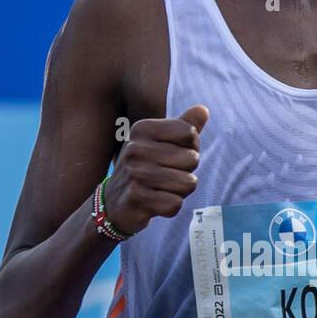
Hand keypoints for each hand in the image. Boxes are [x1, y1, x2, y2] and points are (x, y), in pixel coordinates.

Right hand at [103, 105, 208, 235]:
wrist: (113, 204)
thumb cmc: (144, 170)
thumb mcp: (159, 143)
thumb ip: (183, 126)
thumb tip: (204, 109)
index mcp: (142, 129)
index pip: (190, 132)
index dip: (190, 147)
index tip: (171, 156)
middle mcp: (136, 148)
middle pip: (192, 159)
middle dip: (186, 172)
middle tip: (164, 177)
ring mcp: (135, 173)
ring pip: (188, 183)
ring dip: (180, 192)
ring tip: (160, 190)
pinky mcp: (137, 198)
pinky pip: (176, 204)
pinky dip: (170, 208)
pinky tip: (154, 204)